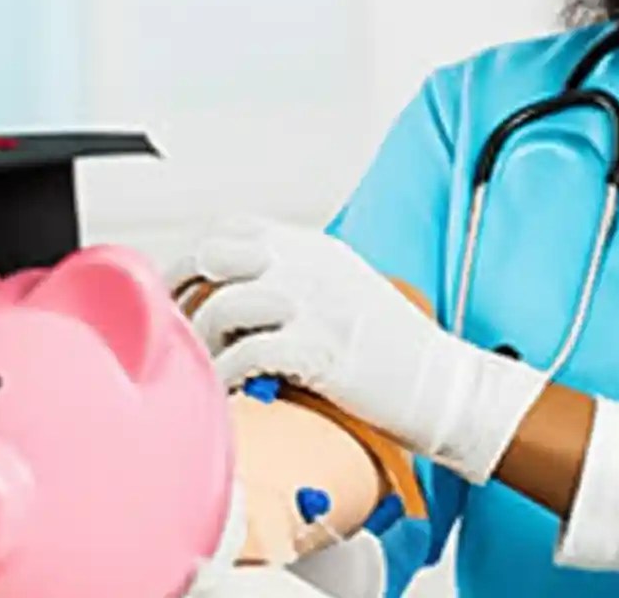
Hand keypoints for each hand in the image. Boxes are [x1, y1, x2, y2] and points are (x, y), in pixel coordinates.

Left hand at [168, 216, 547, 483]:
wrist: (444, 384)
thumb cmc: (395, 349)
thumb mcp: (344, 289)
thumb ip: (296, 278)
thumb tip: (235, 292)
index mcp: (313, 248)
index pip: (231, 228)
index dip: (193, 258)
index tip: (178, 290)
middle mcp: (309, 266)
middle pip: (213, 255)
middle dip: (183, 293)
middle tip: (175, 331)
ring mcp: (314, 304)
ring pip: (222, 305)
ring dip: (203, 343)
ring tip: (207, 369)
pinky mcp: (319, 347)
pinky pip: (245, 354)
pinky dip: (225, 376)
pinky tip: (229, 390)